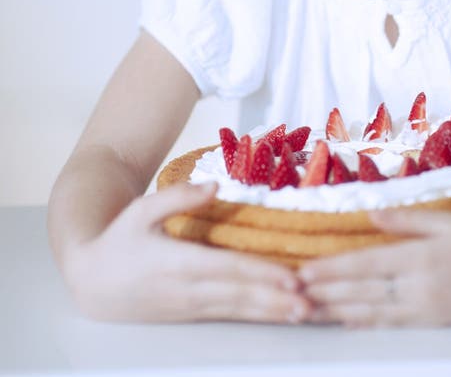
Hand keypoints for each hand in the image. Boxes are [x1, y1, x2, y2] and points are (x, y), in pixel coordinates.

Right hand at [62, 182, 311, 322]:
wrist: (89, 282)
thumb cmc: (118, 240)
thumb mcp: (141, 209)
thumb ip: (178, 196)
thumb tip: (215, 184)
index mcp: (177, 262)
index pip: (228, 269)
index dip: (261, 274)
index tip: (290, 277)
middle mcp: (187, 289)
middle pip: (240, 294)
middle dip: (276, 299)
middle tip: (310, 302)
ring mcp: (189, 306)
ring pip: (237, 310)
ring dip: (271, 312)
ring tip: (303, 313)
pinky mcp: (189, 315)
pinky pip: (228, 316)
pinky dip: (254, 316)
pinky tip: (275, 315)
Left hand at [298, 208, 450, 326]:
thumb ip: (408, 219)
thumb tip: (371, 213)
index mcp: (421, 256)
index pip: (365, 264)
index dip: (332, 269)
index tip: (303, 271)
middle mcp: (420, 285)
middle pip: (362, 290)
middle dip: (325, 293)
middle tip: (292, 295)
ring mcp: (428, 309)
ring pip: (372, 312)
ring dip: (338, 312)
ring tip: (310, 312)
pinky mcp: (437, 323)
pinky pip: (394, 326)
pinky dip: (367, 325)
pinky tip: (348, 324)